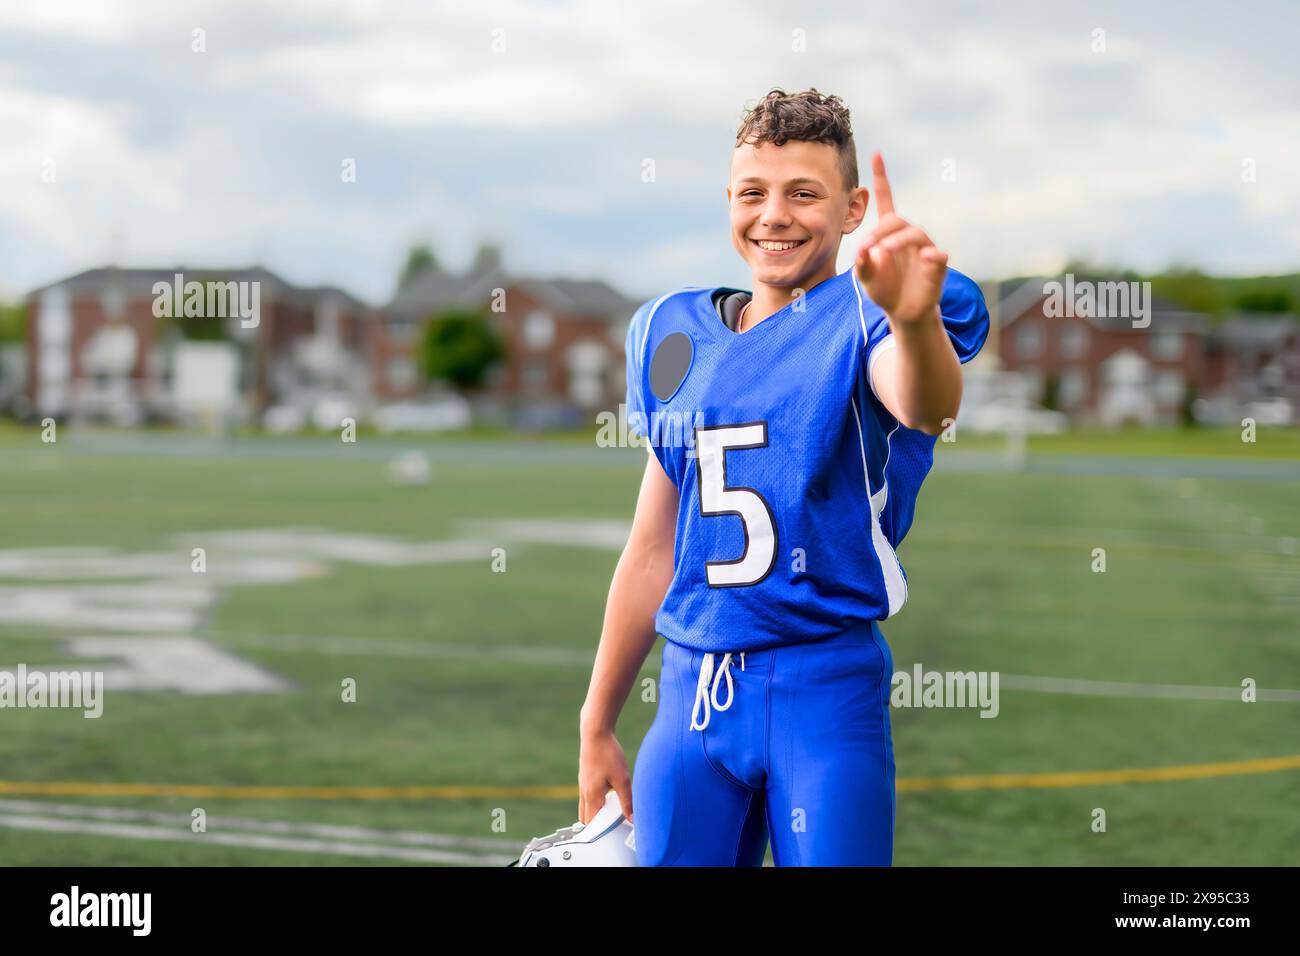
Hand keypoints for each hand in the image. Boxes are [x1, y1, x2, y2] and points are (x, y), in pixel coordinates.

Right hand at [578, 726, 632, 824]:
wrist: (596, 733)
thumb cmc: (608, 753)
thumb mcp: (623, 779)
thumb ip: (627, 801)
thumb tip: (632, 818)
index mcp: (592, 796)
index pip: (592, 823)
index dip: (601, 831)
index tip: (613, 833)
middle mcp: (584, 792)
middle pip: (586, 817)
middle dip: (597, 824)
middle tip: (613, 825)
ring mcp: (583, 784)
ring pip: (586, 806)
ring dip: (597, 811)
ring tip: (613, 810)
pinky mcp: (585, 776)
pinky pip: (587, 795)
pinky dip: (596, 800)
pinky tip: (609, 793)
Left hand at [855, 152, 948, 326]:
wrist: (903, 312)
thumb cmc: (884, 290)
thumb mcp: (866, 277)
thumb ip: (862, 264)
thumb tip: (863, 250)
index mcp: (889, 234)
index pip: (886, 200)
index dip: (881, 178)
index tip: (877, 154)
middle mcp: (908, 236)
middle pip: (896, 220)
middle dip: (880, 231)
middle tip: (868, 246)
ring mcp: (924, 248)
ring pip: (915, 233)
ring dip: (899, 240)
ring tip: (885, 251)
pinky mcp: (937, 265)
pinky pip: (938, 255)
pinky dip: (933, 254)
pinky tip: (927, 256)